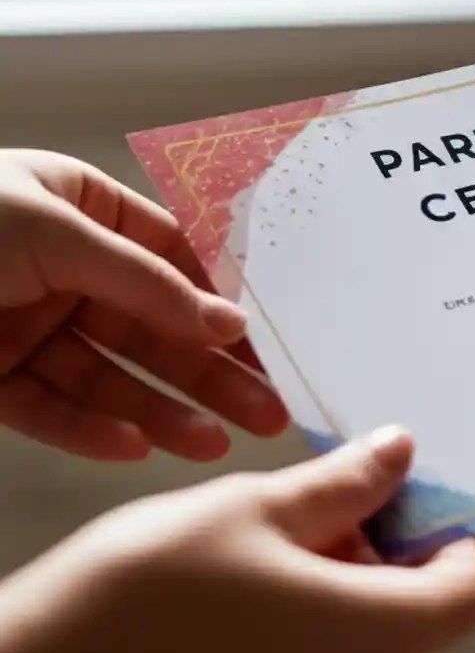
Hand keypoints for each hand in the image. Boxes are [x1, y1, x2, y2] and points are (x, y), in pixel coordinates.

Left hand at [0, 149, 288, 460]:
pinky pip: (53, 408)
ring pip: (112, 374)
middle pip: (152, 325)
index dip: (221, 300)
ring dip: (164, 410)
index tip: (269, 343)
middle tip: (266, 412)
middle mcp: (60, 266)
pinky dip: (90, 429)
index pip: (173, 256)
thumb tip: (228, 320)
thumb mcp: (51, 231)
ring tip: (214, 444)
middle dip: (208, 370)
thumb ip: (143, 280)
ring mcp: (26, 323)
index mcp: (77, 207)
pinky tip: (133, 446)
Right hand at [0, 426, 474, 652]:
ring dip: (336, 579)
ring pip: (366, 633)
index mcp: (382, 634)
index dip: (444, 534)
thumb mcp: (252, 511)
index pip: (470, 586)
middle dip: (379, 549)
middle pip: (419, 609)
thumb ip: (341, 486)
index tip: (396, 496)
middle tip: (315, 503)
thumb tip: (398, 454)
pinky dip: (303, 618)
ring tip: (262, 540)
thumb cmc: (139, 600)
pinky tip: (240, 586)